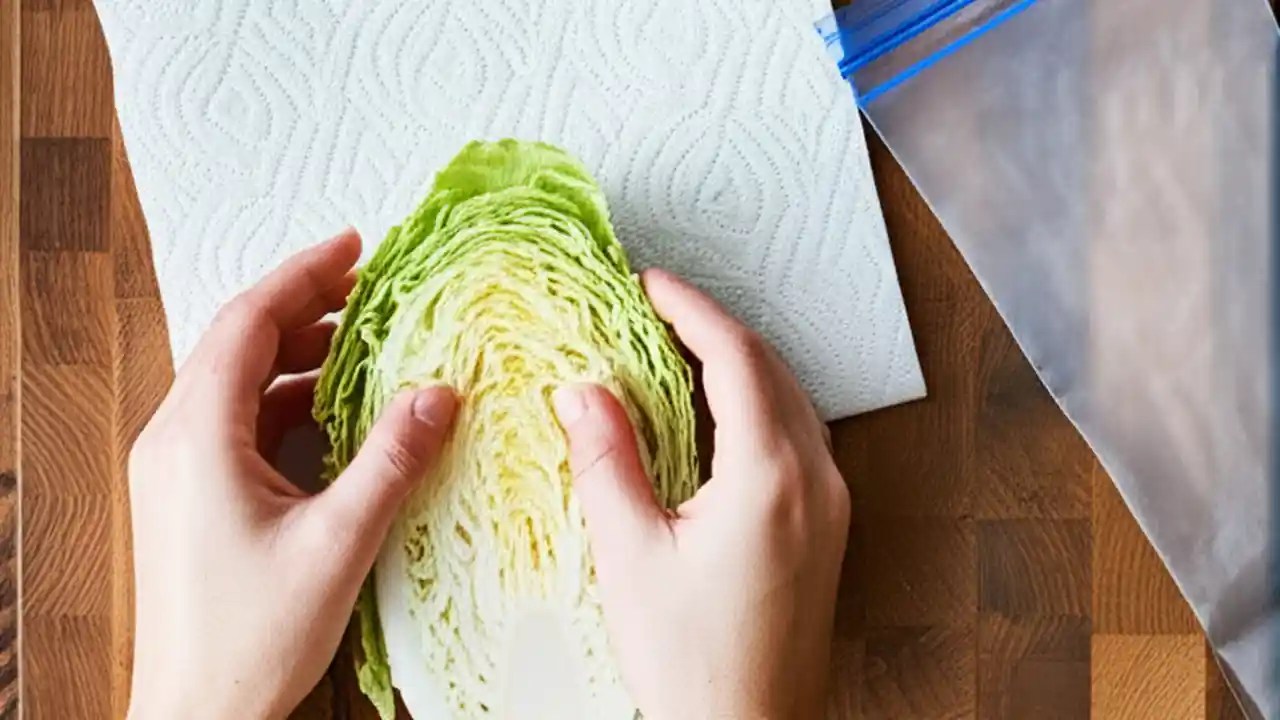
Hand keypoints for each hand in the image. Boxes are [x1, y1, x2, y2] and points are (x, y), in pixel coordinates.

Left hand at [126, 230, 457, 719]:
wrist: (197, 714)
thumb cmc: (252, 637)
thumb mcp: (338, 542)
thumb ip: (391, 459)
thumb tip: (440, 394)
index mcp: (198, 437)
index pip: (248, 323)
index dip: (303, 274)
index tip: (354, 244)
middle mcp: (176, 440)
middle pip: (238, 343)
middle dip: (304, 305)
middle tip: (369, 285)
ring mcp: (178, 468)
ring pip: (238, 381)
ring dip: (297, 354)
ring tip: (361, 340)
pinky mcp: (190, 495)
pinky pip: (238, 421)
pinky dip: (288, 400)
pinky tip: (336, 409)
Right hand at [553, 270, 849, 719]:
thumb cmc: (694, 663)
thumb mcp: (630, 556)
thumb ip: (607, 462)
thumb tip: (583, 392)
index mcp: (771, 477)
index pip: (735, 357)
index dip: (689, 308)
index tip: (649, 282)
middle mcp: (816, 481)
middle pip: (772, 368)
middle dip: (713, 326)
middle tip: (656, 309)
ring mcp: (832, 506)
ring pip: (792, 400)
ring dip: (741, 363)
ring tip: (681, 350)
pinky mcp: (828, 530)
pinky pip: (800, 437)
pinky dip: (760, 404)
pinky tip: (721, 416)